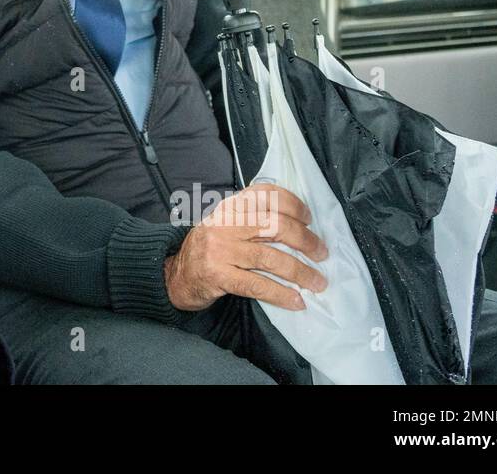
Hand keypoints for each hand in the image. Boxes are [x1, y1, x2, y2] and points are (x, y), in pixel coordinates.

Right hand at [163, 183, 328, 312]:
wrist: (175, 275)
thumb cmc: (208, 250)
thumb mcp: (224, 224)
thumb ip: (251, 218)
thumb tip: (297, 224)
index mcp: (228, 208)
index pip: (265, 195)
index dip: (293, 204)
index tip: (309, 219)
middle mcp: (224, 224)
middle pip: (274, 225)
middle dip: (305, 240)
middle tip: (321, 253)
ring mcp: (220, 250)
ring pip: (270, 257)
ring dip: (300, 272)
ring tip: (317, 282)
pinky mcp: (218, 275)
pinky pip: (257, 284)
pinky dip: (281, 294)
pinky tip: (296, 301)